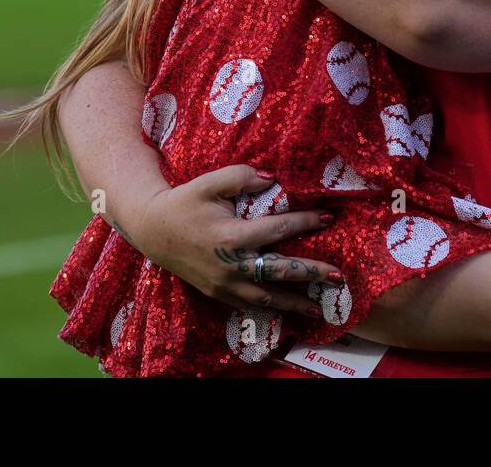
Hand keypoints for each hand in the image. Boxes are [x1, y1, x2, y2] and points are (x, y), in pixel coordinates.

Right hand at [128, 163, 342, 318]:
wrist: (152, 230)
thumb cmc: (184, 202)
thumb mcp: (210, 182)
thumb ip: (242, 177)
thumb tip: (273, 178)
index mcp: (231, 236)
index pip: (277, 229)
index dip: (304, 223)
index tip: (328, 218)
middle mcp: (231, 265)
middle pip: (279, 271)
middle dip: (311, 274)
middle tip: (338, 277)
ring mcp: (224, 284)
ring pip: (266, 297)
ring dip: (295, 302)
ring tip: (320, 308)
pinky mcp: (218, 293)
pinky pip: (249, 305)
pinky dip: (271, 310)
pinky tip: (288, 313)